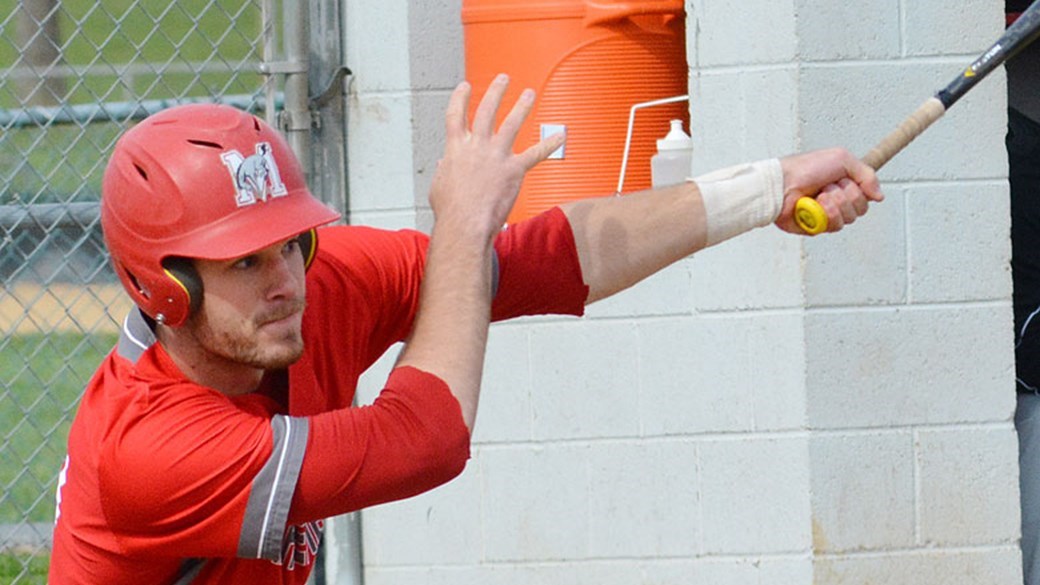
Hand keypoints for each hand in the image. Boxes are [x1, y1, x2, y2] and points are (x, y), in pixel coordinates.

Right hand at [428, 74, 564, 238]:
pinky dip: (549, 144)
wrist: (465, 223)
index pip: (456, 115)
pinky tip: (561, 136)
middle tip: (503, 79)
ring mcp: (496, 155)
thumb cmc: (450, 210)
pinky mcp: (514, 170)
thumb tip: (445, 163)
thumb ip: (443, 170)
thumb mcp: (439, 186)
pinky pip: (535, 154)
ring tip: (529, 93)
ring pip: (512, 123)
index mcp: (456, 148)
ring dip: (522, 106)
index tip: (465, 86)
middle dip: (496, 92)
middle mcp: (477, 146)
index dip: (460, 98)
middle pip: (487, 110)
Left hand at [774, 148, 883, 234]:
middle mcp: (837, 201)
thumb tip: (879, 196)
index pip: (867, 196)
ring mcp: (827, 215)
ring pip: (849, 218)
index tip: (849, 181)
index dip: (862, 189)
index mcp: (843, 185)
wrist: (782, 183)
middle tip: (830, 185)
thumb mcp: (842, 158)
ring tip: (820, 195)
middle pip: (861, 208)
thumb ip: (867, 174)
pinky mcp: (817, 227)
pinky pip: (834, 226)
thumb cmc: (804, 168)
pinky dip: (826, 213)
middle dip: (847, 194)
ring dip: (835, 203)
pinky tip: (815, 205)